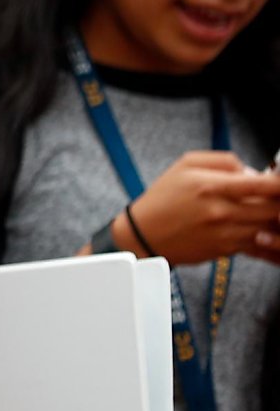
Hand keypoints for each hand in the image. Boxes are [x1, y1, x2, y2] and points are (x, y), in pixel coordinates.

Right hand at [123, 151, 279, 265]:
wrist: (145, 234)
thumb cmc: (163, 197)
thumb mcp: (184, 165)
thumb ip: (222, 160)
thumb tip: (251, 171)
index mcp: (209, 185)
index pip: (260, 185)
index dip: (279, 184)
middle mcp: (220, 211)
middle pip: (272, 208)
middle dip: (278, 202)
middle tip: (274, 198)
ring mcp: (225, 233)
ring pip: (268, 228)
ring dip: (272, 220)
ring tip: (265, 212)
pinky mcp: (227, 250)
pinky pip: (258, 244)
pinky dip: (266, 237)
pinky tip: (261, 229)